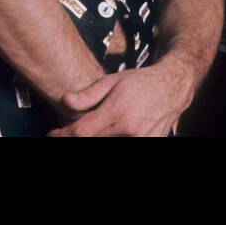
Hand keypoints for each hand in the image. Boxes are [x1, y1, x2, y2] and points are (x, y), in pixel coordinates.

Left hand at [47, 61, 191, 136]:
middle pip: (93, 141)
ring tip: (98, 127)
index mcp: (118, 110)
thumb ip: (89, 94)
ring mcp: (141, 139)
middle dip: (79, 136)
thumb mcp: (113, 80)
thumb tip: (66, 99)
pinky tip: (112, 131)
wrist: (173, 87)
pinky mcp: (149, 143)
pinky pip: (124, 144)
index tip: (52, 134)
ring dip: (98, 137)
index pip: (82, 132)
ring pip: (108, 144)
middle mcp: (129, 128)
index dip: (63, 135)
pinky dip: (113, 138)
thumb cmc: (141, 82)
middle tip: (72, 130)